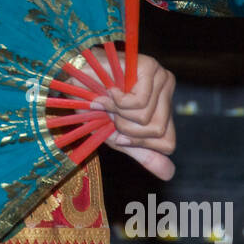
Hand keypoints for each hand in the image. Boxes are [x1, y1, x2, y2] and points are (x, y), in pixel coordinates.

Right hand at [88, 53, 176, 180]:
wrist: (72, 80)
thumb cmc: (94, 104)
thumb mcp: (118, 135)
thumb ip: (143, 152)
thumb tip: (170, 174)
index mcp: (165, 105)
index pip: (168, 143)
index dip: (138, 143)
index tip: (117, 132)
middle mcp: (168, 88)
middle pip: (158, 132)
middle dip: (127, 129)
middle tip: (110, 113)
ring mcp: (161, 77)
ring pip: (148, 120)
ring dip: (119, 115)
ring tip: (108, 99)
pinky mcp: (149, 68)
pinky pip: (139, 105)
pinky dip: (118, 103)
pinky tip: (110, 90)